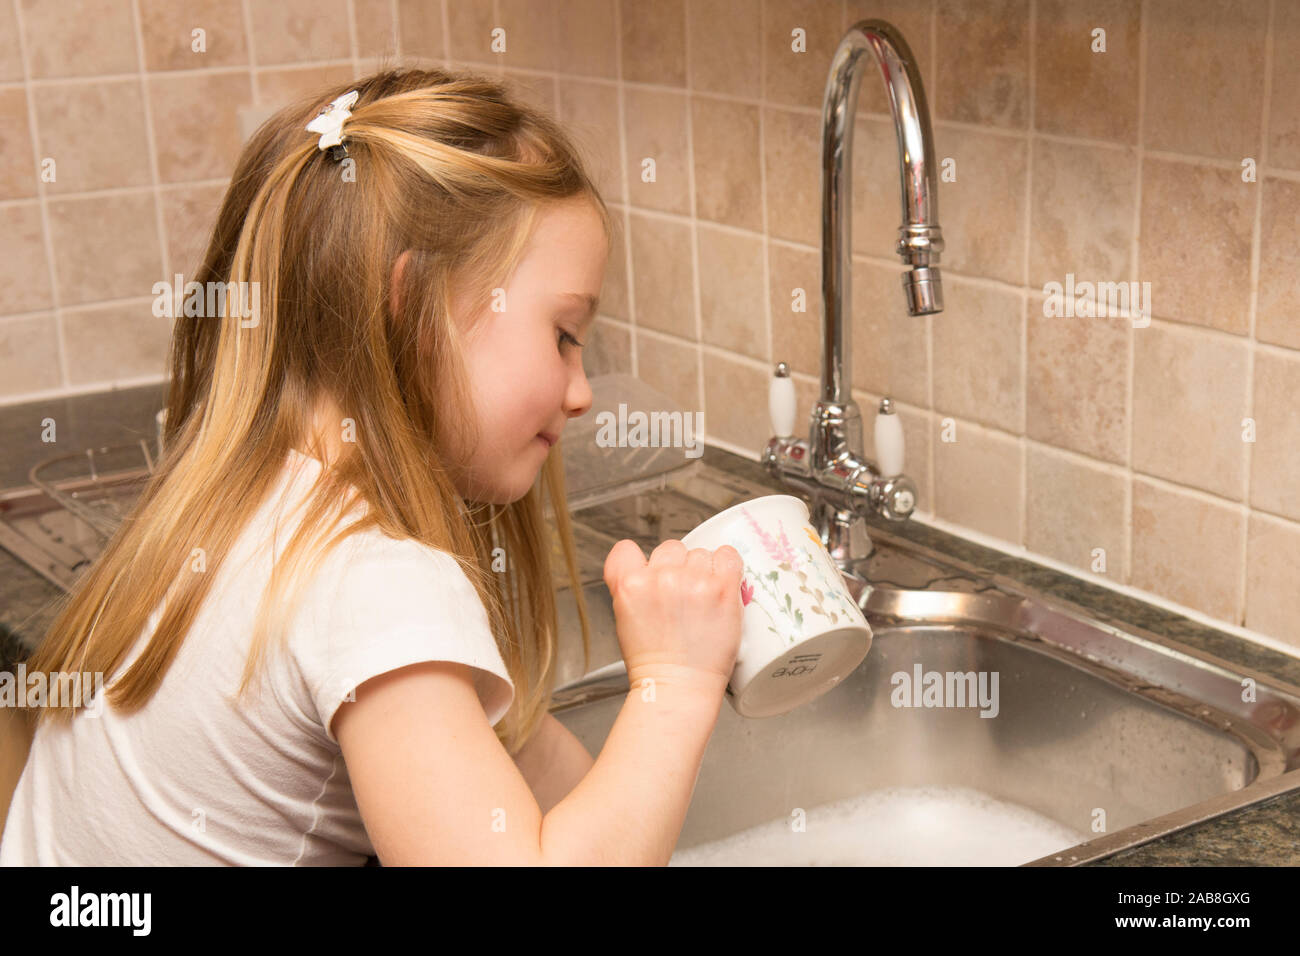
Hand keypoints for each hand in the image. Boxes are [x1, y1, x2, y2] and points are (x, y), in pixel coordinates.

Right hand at [602, 538, 745, 691]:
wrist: (678, 687)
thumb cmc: (655, 663)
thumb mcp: (625, 620)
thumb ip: (631, 589)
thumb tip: (647, 572)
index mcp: (629, 585)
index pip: (626, 549)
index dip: (641, 561)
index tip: (651, 573)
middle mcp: (659, 578)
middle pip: (671, 549)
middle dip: (677, 568)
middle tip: (684, 597)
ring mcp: (692, 581)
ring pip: (700, 553)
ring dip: (704, 570)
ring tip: (704, 600)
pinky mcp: (721, 588)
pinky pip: (728, 556)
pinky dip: (728, 565)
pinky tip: (724, 583)